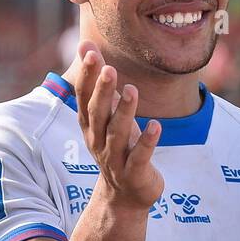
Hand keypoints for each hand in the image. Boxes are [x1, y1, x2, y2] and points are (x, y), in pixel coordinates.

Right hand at [73, 41, 163, 211]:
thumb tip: (86, 44)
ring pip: (118, 134)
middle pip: (98, 114)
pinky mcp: (135, 173)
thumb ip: (98, 83)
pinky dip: (147, 142)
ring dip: (125, 112)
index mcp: (90, 126)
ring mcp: (115, 159)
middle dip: (102, 91)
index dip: (86, 76)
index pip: (83, 98)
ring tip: (132, 90)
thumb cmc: (116, 146)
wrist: (124, 196)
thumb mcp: (105, 114)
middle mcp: (98, 141)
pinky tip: (156, 125)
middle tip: (109, 68)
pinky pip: (140, 157)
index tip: (90, 52)